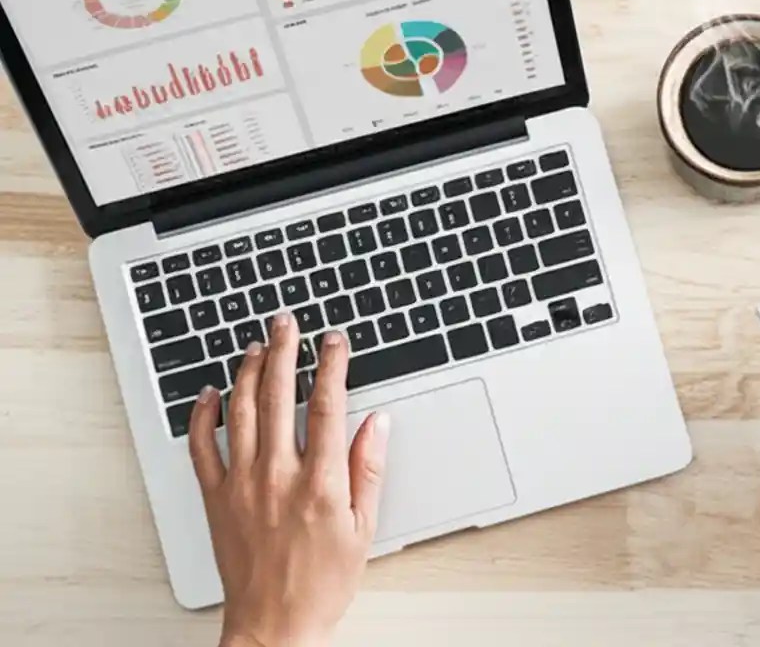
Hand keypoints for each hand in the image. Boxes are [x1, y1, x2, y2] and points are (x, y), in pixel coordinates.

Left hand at [187, 314, 390, 646]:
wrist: (275, 625)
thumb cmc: (322, 583)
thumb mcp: (365, 527)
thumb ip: (369, 469)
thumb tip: (377, 423)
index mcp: (321, 483)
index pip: (328, 406)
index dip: (332, 366)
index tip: (334, 341)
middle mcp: (278, 476)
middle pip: (280, 396)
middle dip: (285, 351)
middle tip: (288, 323)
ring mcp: (241, 485)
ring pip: (241, 411)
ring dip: (248, 372)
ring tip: (257, 346)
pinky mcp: (215, 498)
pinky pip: (202, 447)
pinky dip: (203, 415)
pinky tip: (210, 393)